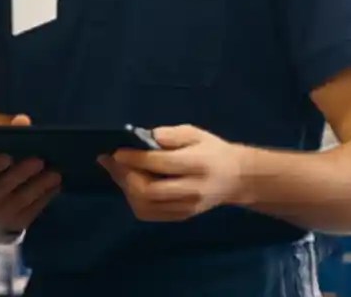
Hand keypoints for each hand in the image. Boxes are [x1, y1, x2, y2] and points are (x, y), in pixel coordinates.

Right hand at [0, 114, 61, 234]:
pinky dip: (44, 198)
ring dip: (39, 186)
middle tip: (39, 160)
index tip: (7, 155)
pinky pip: (31, 212)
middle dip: (22, 174)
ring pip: (21, 200)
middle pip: (3, 187)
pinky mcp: (15, 225)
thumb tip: (23, 120)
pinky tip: (55, 186)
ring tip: (55, 174)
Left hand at [99, 124, 246, 221]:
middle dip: (126, 176)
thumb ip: (171, 135)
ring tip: (119, 171)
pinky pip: (149, 213)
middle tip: (113, 161)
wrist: (236, 179)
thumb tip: (146, 137)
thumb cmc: (212, 151)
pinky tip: (131, 184)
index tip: (117, 152)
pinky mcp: (181, 216)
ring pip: (146, 205)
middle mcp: (191, 190)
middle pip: (149, 191)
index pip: (161, 164)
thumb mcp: (195, 134)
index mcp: (197, 165)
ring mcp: (186, 207)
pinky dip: (134, 199)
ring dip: (127, 188)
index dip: (135, 158)